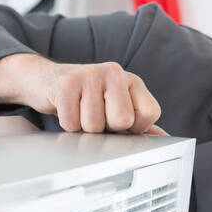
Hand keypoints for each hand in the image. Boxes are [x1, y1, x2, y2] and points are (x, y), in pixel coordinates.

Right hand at [0, 52, 164, 134]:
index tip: (118, 120)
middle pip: (122, 121)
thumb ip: (141, 124)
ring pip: (94, 126)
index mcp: (132, 80)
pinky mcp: (66, 83)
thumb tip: (165, 139)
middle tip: (96, 116)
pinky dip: (67, 124)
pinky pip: (72, 123)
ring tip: (79, 111)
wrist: (46, 80)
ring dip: (83, 127)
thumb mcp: (117, 107)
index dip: (134, 127)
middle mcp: (115, 72)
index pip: (149, 114)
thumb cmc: (86, 99)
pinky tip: (67, 109)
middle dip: (106, 128)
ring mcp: (90, 74)